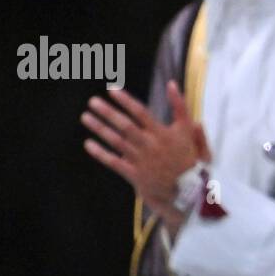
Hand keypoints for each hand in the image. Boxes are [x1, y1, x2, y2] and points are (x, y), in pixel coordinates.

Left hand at [81, 81, 208, 219]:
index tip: (111, 90)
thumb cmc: (188, 158)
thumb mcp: (188, 130)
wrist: (188, 191)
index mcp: (162, 133)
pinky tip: (88, 144)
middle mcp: (150, 145)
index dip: (125, 101)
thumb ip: (180, 106)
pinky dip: (100, 153)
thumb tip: (172, 84)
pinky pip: (114, 162)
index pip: (141, 112)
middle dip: (107, 113)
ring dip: (100, 128)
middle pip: (125, 126)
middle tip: (92, 101)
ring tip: (85, 117)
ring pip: (117, 141)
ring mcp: (141, 161)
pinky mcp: (135, 175)